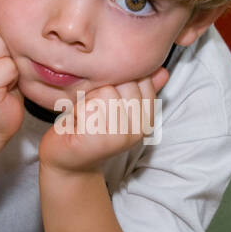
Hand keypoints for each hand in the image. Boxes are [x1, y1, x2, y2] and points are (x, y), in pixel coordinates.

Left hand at [39, 66, 168, 175]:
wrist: (68, 160)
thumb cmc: (88, 128)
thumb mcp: (116, 104)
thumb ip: (139, 88)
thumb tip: (162, 71)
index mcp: (147, 118)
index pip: (141, 78)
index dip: (117, 80)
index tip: (107, 97)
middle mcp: (139, 129)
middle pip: (123, 81)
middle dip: (101, 88)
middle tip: (93, 109)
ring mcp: (121, 136)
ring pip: (105, 92)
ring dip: (88, 100)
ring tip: (85, 116)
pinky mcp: (100, 140)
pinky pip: (89, 106)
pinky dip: (77, 110)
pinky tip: (78, 123)